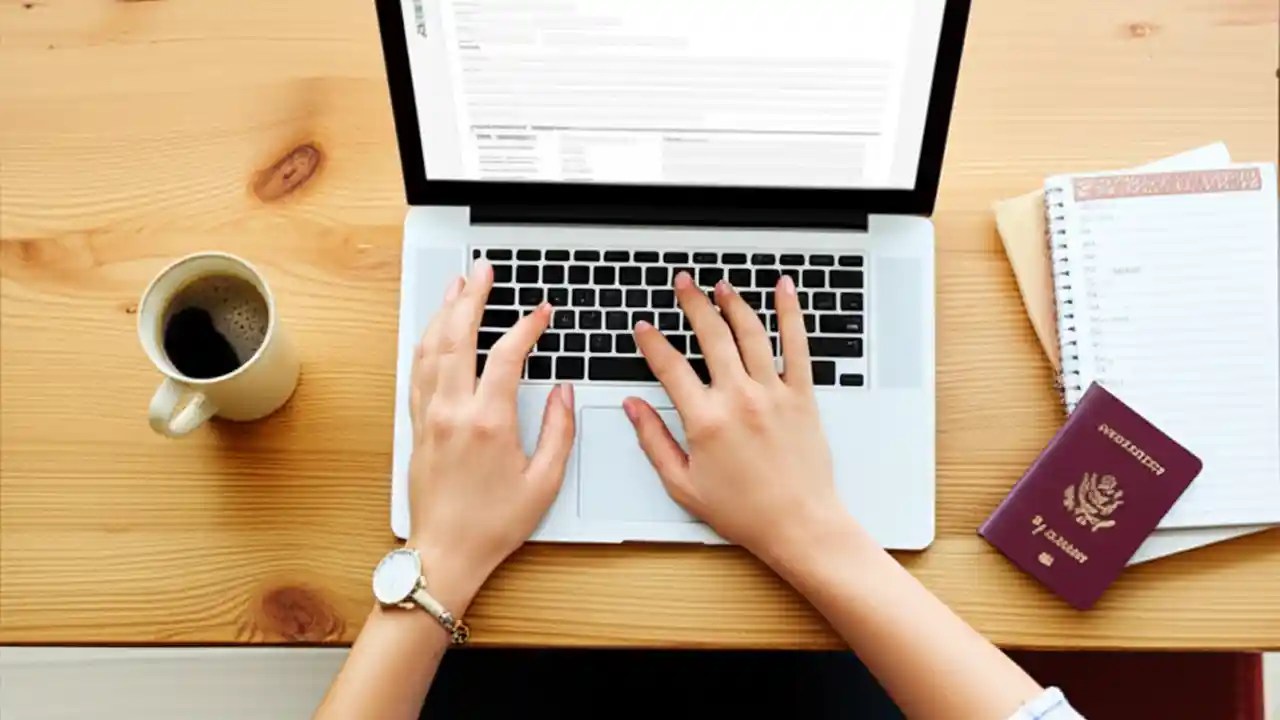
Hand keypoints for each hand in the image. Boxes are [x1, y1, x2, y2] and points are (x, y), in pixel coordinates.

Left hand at [407, 259, 574, 609]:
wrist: (446, 554)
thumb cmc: (493, 525)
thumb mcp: (545, 481)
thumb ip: (559, 431)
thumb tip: (561, 392)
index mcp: (488, 422)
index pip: (508, 354)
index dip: (527, 326)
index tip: (541, 311)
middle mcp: (453, 411)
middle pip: (458, 336)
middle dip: (472, 297)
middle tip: (484, 271)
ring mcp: (429, 416)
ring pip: (432, 348)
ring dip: (444, 311)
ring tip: (457, 286)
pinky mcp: (417, 426)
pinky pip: (418, 370)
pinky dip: (428, 341)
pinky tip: (435, 329)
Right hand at [623, 272, 850, 562]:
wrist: (799, 524)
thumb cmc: (744, 511)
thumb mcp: (683, 484)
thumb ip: (653, 440)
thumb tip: (633, 408)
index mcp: (705, 421)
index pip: (670, 367)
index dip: (652, 342)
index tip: (643, 328)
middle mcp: (739, 399)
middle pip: (711, 336)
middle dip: (692, 303)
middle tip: (682, 283)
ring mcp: (773, 394)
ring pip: (750, 333)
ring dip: (732, 302)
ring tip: (720, 285)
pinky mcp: (802, 396)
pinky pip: (797, 345)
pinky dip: (791, 313)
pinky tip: (784, 290)